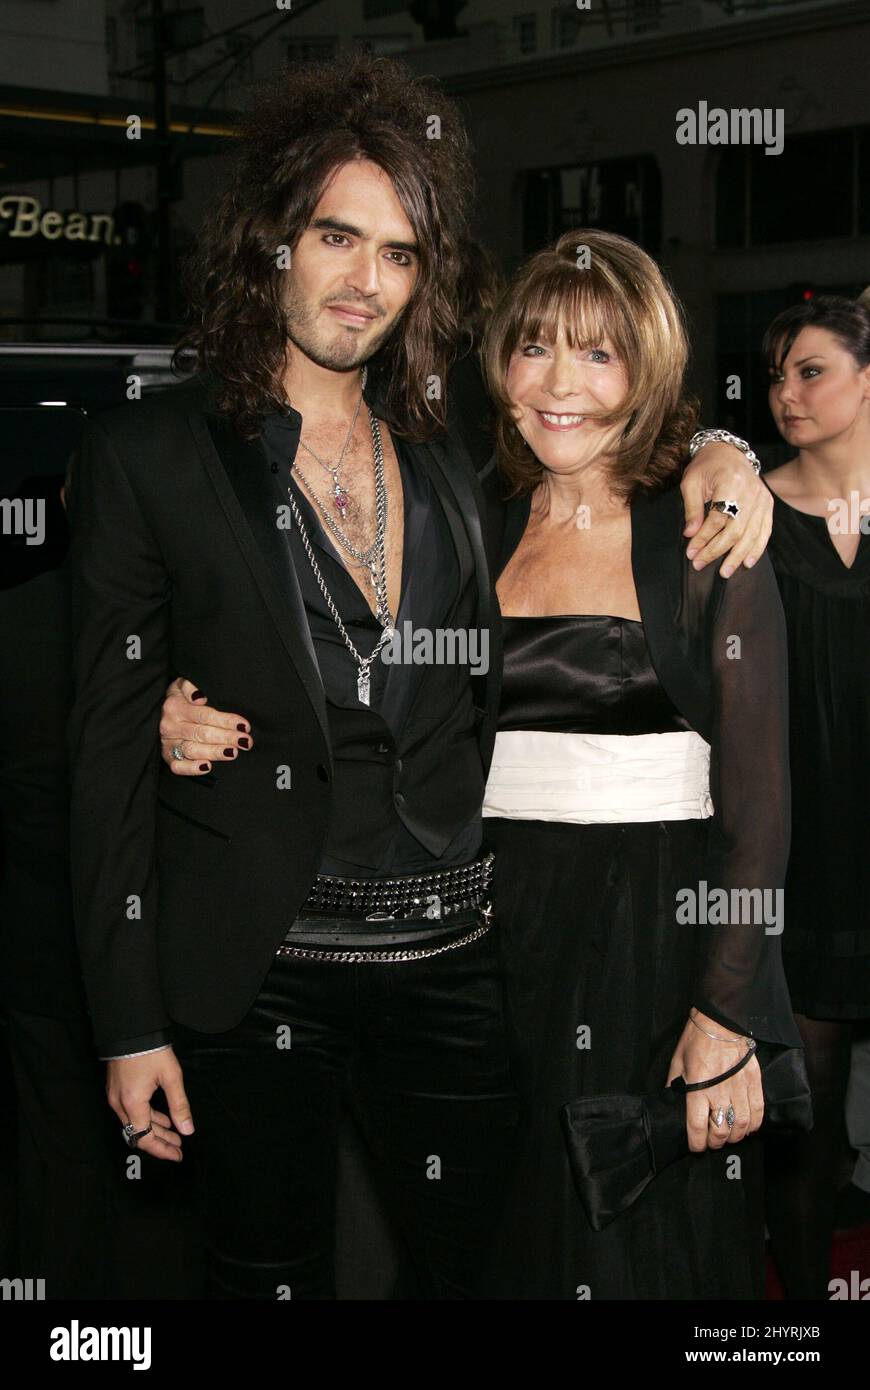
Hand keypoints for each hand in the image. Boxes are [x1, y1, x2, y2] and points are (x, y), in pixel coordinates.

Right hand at [106, 1048, 193, 1162]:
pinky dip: (147, 1117)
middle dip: (160, 1142)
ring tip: (175, 1134)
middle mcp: (119, 1104)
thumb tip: (187, 1130)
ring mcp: (115, 1096)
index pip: (145, 1139)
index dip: (162, 1150)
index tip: (178, 1155)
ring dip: (154, 1130)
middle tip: (179, 1148)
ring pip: (135, 1123)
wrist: (130, 1027)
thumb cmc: (151, 1050)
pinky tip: (162, 1118)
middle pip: (138, 1134)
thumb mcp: (171, 1077)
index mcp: (132, 1104)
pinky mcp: (116, 1088)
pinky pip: (131, 1111)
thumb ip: (179, 1105)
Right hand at [159, 677, 252, 774]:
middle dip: (226, 737)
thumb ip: (189, 686)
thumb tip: (200, 697)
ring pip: (193, 750)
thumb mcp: (181, 685)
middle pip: (202, 733)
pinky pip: (178, 766)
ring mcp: (168, 743)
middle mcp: (170, 726)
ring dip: (215, 752)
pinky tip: (207, 767)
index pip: (205, 715)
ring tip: (233, 752)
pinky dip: (191, 768)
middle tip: (245, 741)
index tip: (244, 725)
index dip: (226, 721)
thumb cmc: (180, 699)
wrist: (157, 713)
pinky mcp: (168, 757)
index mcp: (175, 707)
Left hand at [666, 1010, 763, 1152]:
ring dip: (734, 1137)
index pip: (697, 1125)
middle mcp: (720, 1091)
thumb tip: (670, 1098)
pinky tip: (748, 1128)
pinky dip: (754, 1125)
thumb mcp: (677, 1060)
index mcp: (698, 1086)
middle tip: (711, 1142)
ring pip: (741, 1125)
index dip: (696, 1142)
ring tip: (728, 1137)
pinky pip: (758, 1111)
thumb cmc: (697, 1039)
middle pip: (721, 1130)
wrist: (720, 1020)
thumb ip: (674, 1083)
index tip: (695, 1147)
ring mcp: (740, 1087)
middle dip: (715, 1142)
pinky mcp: (754, 1082)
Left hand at [680, 443, 772, 576]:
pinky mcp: (768, 505)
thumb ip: (692, 509)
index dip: (704, 538)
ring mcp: (763, 498)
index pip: (718, 518)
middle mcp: (751, 491)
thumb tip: (690, 534)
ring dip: (737, 555)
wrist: (728, 452)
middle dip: (717, 550)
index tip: (691, 552)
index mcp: (731, 482)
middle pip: (736, 529)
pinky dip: (757, 548)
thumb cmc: (706, 467)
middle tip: (701, 564)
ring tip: (725, 572)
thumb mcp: (691, 482)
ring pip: (752, 533)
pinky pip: (765, 530)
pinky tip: (747, 562)